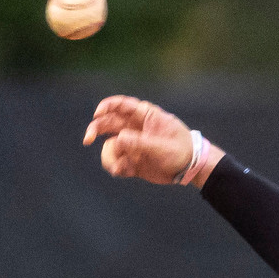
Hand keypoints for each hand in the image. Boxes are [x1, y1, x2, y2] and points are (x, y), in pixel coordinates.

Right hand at [83, 96, 204, 184]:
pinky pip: (117, 162)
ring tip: (116, 166)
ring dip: (108, 155)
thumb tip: (118, 139)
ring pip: (110, 145)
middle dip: (95, 129)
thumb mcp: (163, 146)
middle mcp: (135, 128)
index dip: (107, 106)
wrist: (190, 169)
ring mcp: (132, 145)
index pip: (122, 105)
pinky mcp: (132, 161)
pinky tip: (120, 171)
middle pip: (108, 123)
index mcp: (144, 116)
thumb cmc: (181, 150)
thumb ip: (141, 143)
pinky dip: (115, 167)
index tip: (97, 113)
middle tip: (87, 139)